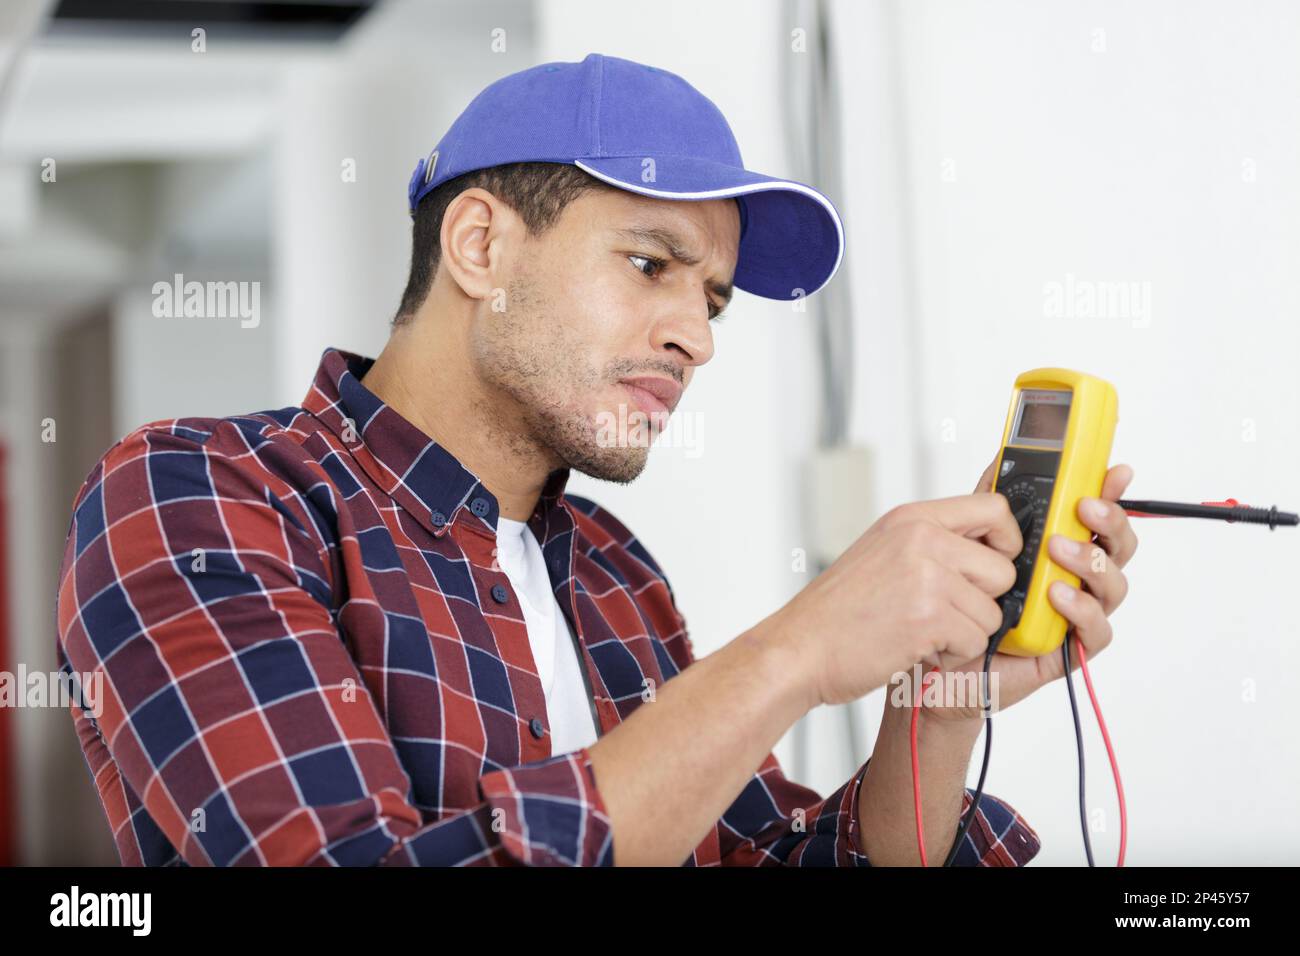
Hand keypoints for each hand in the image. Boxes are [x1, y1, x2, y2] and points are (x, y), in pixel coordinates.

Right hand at [771, 489, 1022, 708]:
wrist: (799, 648)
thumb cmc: (837, 612)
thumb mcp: (882, 553)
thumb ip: (931, 543)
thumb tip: (986, 549)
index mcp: (911, 519)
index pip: (994, 509)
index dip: (1007, 541)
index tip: (996, 562)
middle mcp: (922, 539)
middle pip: (1002, 569)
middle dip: (983, 601)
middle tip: (945, 614)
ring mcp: (926, 576)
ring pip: (992, 612)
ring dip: (964, 634)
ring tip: (922, 633)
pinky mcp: (929, 617)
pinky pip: (975, 641)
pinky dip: (952, 656)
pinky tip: (917, 649)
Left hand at [918, 455, 1138, 722]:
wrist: (936, 658)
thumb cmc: (958, 599)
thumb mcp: (973, 538)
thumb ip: (994, 498)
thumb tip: (1006, 452)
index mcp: (1059, 546)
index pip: (1096, 515)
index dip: (1111, 492)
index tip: (1115, 472)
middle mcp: (1074, 577)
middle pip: (1117, 546)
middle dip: (1109, 522)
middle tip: (1085, 508)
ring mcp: (1076, 613)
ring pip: (1113, 585)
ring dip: (1091, 561)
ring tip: (1058, 550)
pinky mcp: (1069, 649)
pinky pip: (1097, 630)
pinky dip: (1082, 609)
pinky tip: (1057, 594)